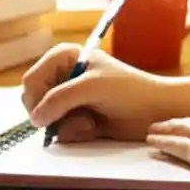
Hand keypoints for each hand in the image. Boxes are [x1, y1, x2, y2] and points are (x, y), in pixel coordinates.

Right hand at [22, 43, 172, 142]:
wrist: (157, 112)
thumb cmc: (130, 90)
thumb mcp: (92, 87)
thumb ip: (59, 99)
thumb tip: (35, 119)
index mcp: (65, 57)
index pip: (33, 79)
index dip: (36, 98)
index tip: (46, 113)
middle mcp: (63, 76)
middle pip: (33, 100)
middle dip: (53, 113)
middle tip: (74, 117)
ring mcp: (69, 99)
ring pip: (46, 119)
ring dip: (67, 125)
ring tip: (90, 123)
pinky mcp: (77, 118)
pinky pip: (60, 130)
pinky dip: (75, 132)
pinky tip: (95, 128)